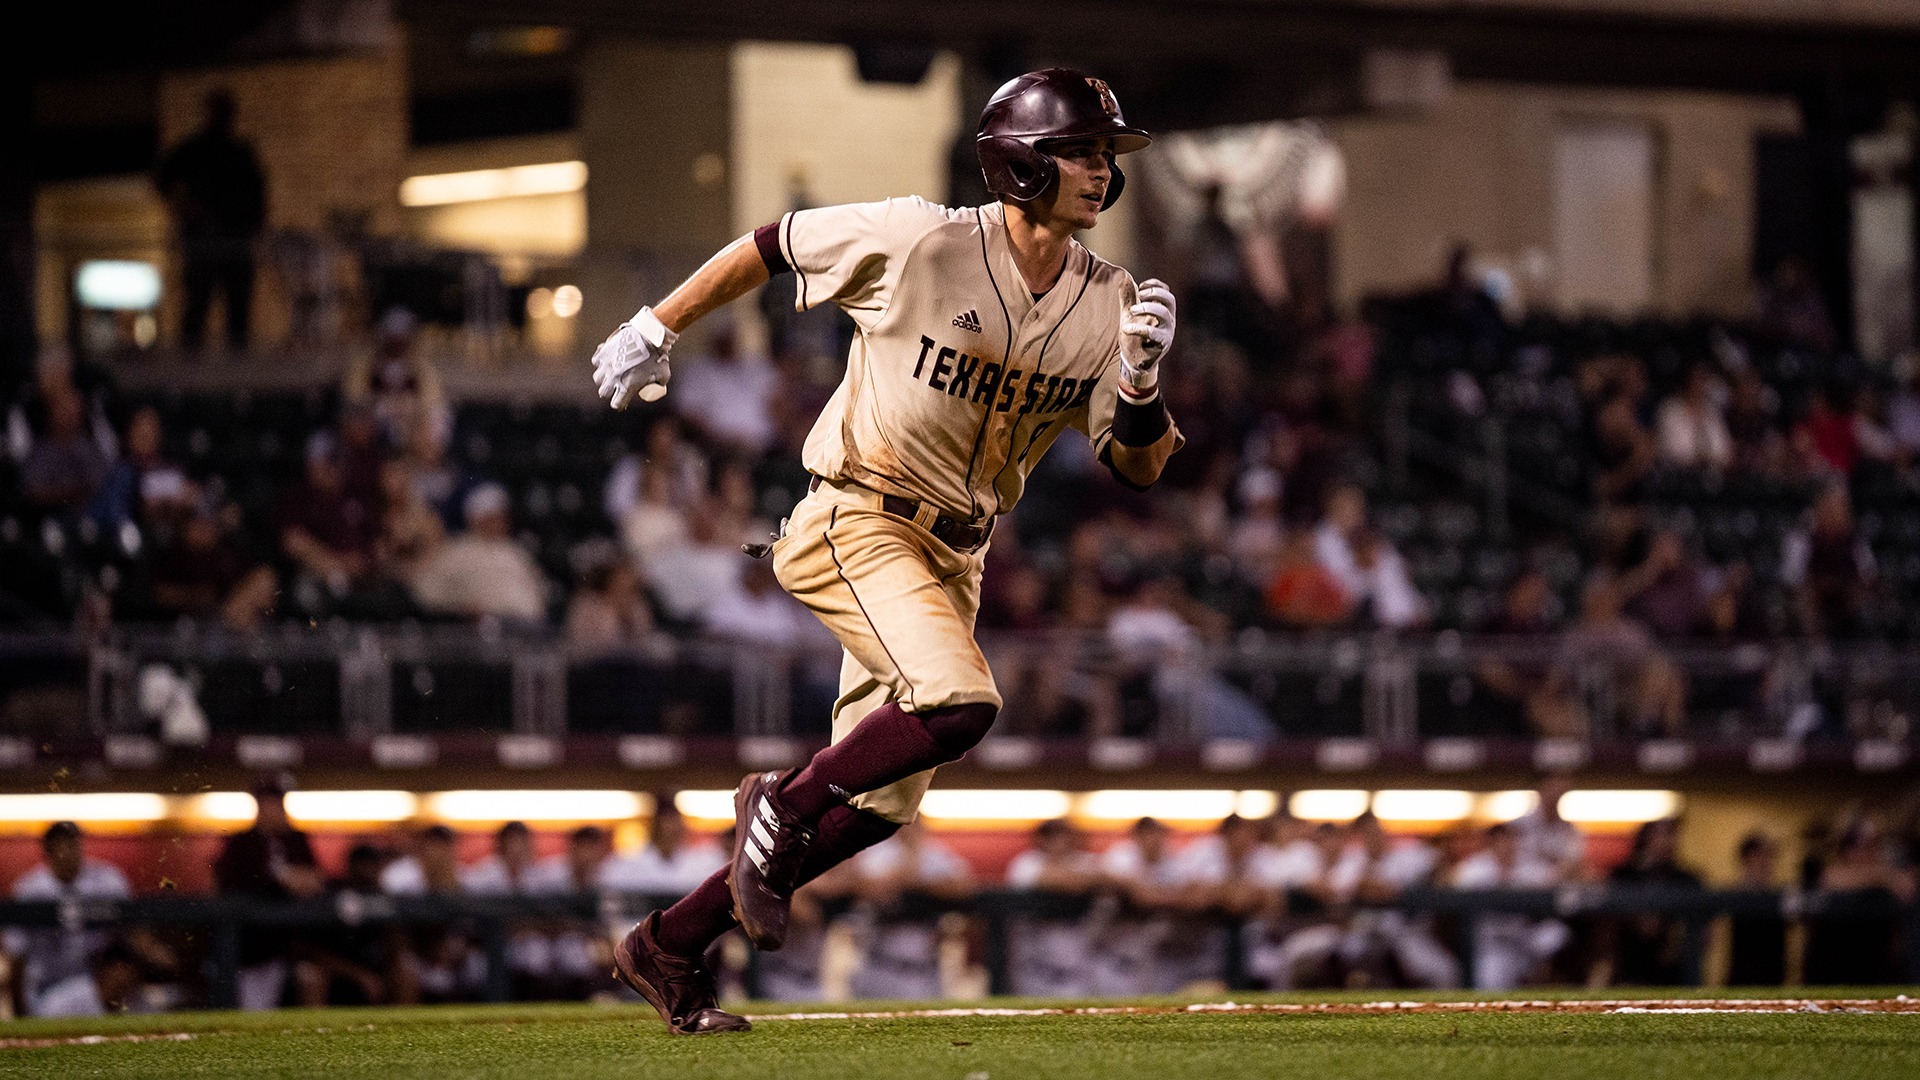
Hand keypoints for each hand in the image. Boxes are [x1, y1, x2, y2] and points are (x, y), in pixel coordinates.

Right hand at [591, 307, 677, 409]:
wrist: (649, 334)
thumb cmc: (658, 355)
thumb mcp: (663, 374)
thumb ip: (659, 385)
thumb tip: (658, 389)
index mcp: (627, 386)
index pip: (616, 404)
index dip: (620, 404)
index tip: (623, 402)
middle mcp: (613, 377)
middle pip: (603, 393)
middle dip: (609, 392)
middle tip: (616, 387)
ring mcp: (606, 364)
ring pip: (598, 378)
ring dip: (603, 378)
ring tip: (612, 374)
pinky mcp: (603, 352)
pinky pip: (596, 362)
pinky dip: (601, 363)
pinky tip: (609, 360)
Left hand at [1119, 278, 1175, 394]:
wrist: (1134, 362)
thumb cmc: (1134, 337)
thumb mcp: (1129, 316)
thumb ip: (1128, 299)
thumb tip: (1124, 278)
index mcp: (1163, 311)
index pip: (1166, 292)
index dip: (1156, 286)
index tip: (1141, 286)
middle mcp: (1169, 320)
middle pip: (1170, 300)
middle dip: (1154, 294)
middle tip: (1139, 296)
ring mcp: (1167, 332)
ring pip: (1165, 314)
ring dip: (1147, 308)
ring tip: (1131, 311)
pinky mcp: (1162, 345)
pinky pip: (1155, 334)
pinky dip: (1139, 328)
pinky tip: (1126, 328)